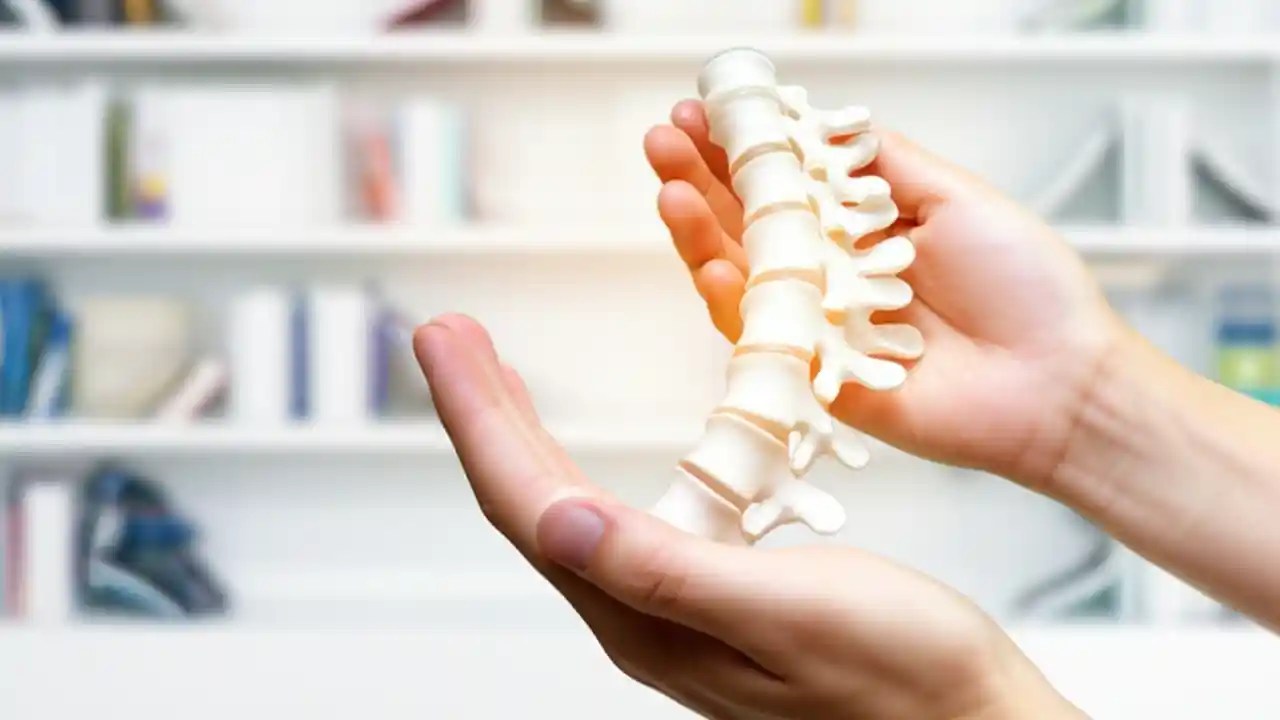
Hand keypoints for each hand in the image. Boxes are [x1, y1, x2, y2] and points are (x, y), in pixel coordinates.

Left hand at [414, 315, 1081, 719]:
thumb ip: (670, 572)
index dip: (480, 416)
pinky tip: (575, 447)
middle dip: (483, 411)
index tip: (445, 340)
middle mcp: (641, 618)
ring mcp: (667, 611)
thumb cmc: (905, 673)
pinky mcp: (702, 596)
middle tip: (448, 335)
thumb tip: (559, 522)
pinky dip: (576, 463)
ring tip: (490, 371)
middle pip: (531, 501)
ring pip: (562, 509)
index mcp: (649, 617)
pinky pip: (609, 521)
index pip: (531, 504)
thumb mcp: (791, 609)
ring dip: (519, 432)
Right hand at [645, 101, 1123, 488]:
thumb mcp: (956, 198)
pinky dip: (735, 303)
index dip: (741, 146)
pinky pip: (762, 340)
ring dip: (698, 232)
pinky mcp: (815, 379)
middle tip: (663, 137)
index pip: (783, 181)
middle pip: (746, 223)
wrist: (1058, 381)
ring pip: (740, 275)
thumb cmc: (1024, 289)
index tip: (705, 108)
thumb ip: (885, 162)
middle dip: (699, 178)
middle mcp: (830, 274)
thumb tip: (820, 121)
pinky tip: (714, 264)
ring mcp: (817, 326)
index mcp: (861, 228)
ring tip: (669, 186)